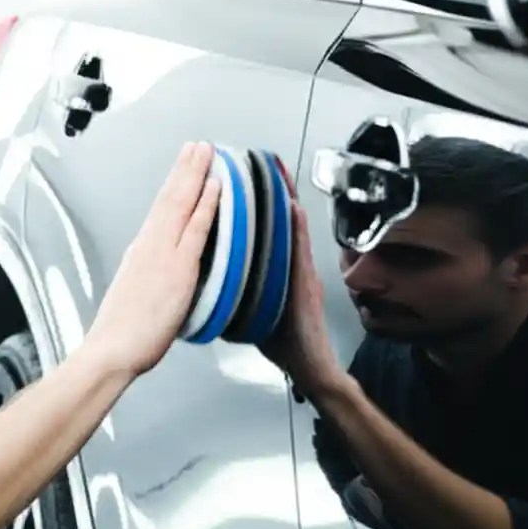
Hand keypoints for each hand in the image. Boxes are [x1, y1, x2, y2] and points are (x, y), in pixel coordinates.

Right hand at [82, 141, 220, 377]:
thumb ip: (149, 278)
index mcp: (141, 251)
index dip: (174, 184)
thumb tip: (158, 274)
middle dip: (185, 168)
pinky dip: (206, 204)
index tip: (183, 166)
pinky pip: (196, 228)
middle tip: (198, 145)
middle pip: (169, 196)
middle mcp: (150, 245)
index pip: (160, 209)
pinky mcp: (178, 269)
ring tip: (207, 152)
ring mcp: (163, 254)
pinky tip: (215, 186)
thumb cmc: (123, 333)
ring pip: (181, 202)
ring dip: (196, 174)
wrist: (112, 350)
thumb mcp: (135, 295)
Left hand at [258, 171, 350, 398]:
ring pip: (288, 229)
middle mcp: (288, 265)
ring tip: (275, 173)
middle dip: (267, 193)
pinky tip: (293, 210)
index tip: (239, 179)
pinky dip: (296, 230)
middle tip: (259, 162)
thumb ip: (242, 289)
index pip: (258, 231)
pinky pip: (300, 251)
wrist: (309, 366)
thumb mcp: (255, 308)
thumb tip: (218, 279)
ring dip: (283, 201)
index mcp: (274, 269)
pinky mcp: (307, 282)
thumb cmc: (285, 342)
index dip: (250, 206)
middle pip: (275, 223)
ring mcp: (300, 271)